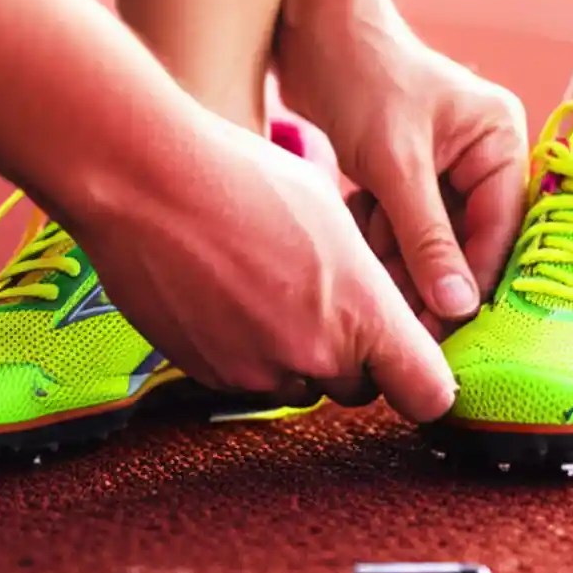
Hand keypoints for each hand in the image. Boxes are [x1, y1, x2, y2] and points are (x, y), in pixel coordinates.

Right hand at [67, 117, 456, 421]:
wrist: (144, 183)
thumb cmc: (243, 180)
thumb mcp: (331, 214)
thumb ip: (365, 278)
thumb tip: (377, 302)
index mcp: (362, 313)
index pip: (428, 393)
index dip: (428, 385)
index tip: (416, 366)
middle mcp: (315, 356)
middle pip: (360, 389)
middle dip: (354, 359)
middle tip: (326, 303)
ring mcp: (258, 372)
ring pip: (302, 387)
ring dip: (298, 358)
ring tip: (268, 292)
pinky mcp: (209, 377)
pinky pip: (250, 380)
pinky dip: (249, 353)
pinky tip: (229, 298)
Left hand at [276, 14, 527, 335]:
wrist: (309, 32)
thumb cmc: (360, 76)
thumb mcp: (396, 164)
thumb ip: (427, 238)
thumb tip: (458, 306)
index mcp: (500, 142)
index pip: (500, 230)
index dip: (474, 284)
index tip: (450, 332)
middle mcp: (481, 157)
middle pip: (466, 243)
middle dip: (427, 275)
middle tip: (403, 324)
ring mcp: (445, 169)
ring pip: (429, 243)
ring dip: (395, 258)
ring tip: (364, 264)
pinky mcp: (408, 178)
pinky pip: (401, 228)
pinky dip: (377, 236)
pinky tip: (355, 222)